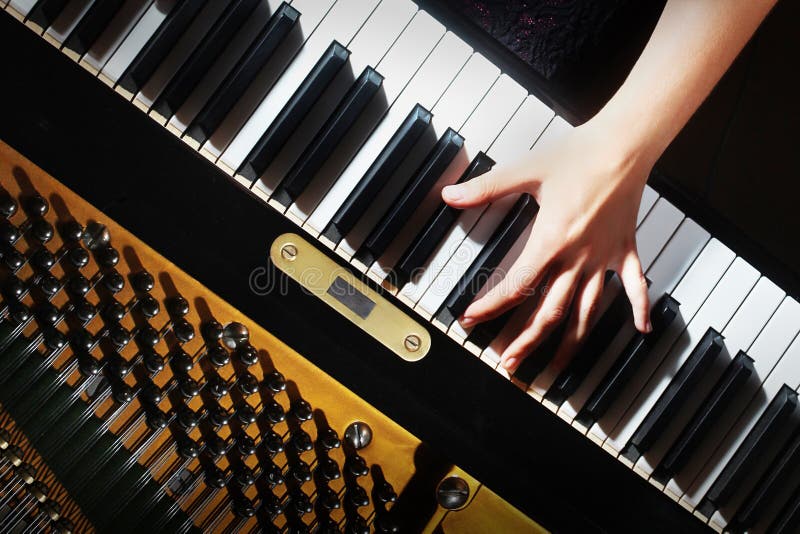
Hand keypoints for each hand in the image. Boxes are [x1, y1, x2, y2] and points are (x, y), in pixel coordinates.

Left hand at [442, 121, 654, 372]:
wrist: (623, 144)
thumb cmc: (576, 155)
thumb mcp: (524, 170)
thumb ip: (485, 188)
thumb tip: (450, 195)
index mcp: (551, 241)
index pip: (517, 286)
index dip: (491, 306)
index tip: (471, 319)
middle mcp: (578, 257)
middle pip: (551, 311)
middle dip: (527, 341)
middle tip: (509, 363)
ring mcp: (604, 257)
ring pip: (588, 310)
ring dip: (572, 341)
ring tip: (557, 367)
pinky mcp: (625, 249)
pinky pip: (635, 285)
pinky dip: (639, 307)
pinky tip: (639, 330)